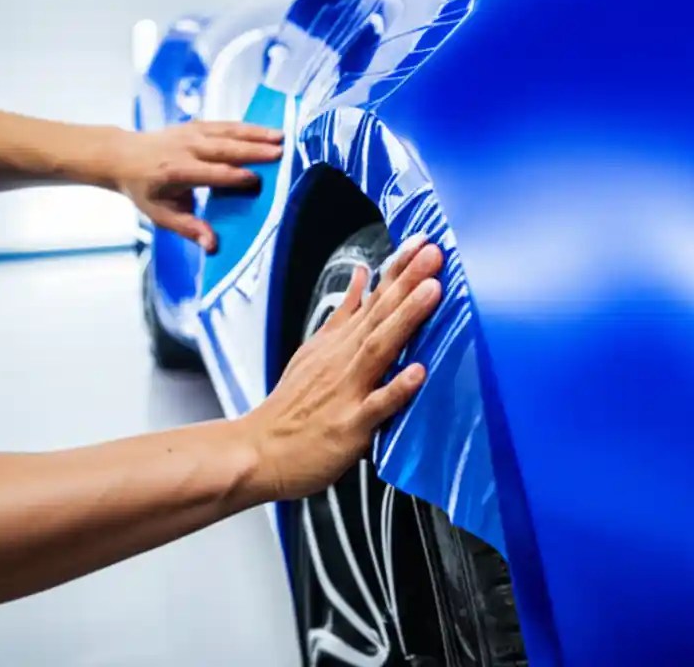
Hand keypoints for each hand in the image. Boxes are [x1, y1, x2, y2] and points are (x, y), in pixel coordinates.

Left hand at [106, 122, 283, 251]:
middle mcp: (185, 148)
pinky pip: (224, 124)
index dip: (233, 177)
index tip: (257, 182)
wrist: (122, 156)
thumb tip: (212, 246)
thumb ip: (188, 228)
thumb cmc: (144, 190)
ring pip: (227, 132)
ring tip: (280, 137)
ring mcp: (190, 133)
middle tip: (280, 153)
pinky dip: (247, 126)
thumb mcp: (160, 215)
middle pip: (224, 148)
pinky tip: (266, 130)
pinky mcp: (196, 125)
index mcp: (176, 172)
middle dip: (252, 150)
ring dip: (255, 134)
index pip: (210, 173)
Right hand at [240, 235, 443, 501]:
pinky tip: (418, 372)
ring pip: (380, 348)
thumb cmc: (292, 405)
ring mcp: (347, 390)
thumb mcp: (315, 349)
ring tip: (431, 292)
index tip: (423, 242)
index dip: (399, 269)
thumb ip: (345, 314)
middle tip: (433, 252)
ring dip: (406, 318)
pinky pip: (376, 405)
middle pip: (379, 313)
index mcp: (339, 342)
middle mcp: (344, 359)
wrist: (259, 451)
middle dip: (408, 281)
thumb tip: (364, 277)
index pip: (374, 298)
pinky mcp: (349, 425)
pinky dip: (397, 388)